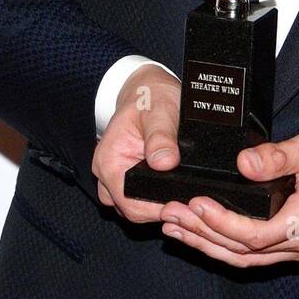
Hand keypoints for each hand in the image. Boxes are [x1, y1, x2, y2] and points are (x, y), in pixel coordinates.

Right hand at [92, 63, 183, 222]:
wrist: (146, 88)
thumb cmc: (150, 96)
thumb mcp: (159, 110)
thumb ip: (161, 137)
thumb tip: (165, 163)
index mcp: (109, 161)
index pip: (129, 203)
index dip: (156, 210)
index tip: (183, 206)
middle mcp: (107, 173)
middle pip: (131, 209)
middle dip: (159, 210)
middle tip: (191, 204)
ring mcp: (115, 176)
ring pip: (134, 206)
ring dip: (157, 205)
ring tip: (186, 198)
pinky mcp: (127, 175)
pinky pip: (138, 196)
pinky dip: (155, 197)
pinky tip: (175, 191)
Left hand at [158, 121, 298, 267]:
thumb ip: (278, 156)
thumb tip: (243, 163)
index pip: (252, 233)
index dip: (219, 222)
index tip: (194, 204)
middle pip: (242, 252)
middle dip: (202, 235)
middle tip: (170, 217)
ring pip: (246, 257)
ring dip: (209, 244)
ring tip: (176, 229)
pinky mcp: (298, 240)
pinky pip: (256, 252)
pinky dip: (227, 244)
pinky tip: (207, 233)